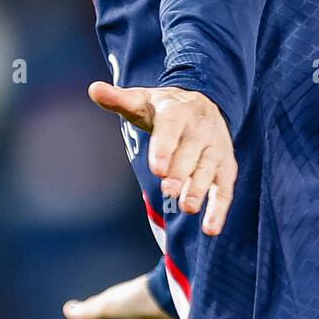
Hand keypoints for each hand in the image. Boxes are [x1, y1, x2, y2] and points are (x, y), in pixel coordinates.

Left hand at [87, 82, 236, 234]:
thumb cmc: (164, 109)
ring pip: (209, 170)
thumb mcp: (141, 100)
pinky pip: (224, 189)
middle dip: (181, 171)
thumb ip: (118, 99)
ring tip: (188, 208)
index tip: (156, 169)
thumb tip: (93, 90)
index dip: (164, 148)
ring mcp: (216, 149)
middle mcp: (201, 129)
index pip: (171, 128)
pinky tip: (210, 229)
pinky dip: (219, 209)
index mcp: (178, 111)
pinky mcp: (225, 168)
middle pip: (192, 152)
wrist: (203, 103)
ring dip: (199, 189)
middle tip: (168, 190)